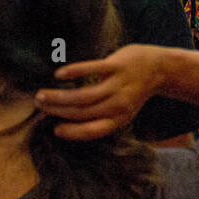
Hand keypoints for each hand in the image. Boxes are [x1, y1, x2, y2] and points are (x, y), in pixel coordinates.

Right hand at [36, 45, 164, 139]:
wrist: (159, 68)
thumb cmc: (134, 91)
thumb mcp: (123, 110)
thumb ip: (102, 116)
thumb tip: (70, 121)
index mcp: (119, 119)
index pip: (92, 131)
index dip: (72, 132)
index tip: (54, 129)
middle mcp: (118, 105)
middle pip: (81, 112)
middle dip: (57, 111)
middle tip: (39, 105)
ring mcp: (117, 85)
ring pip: (83, 96)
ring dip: (59, 96)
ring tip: (41, 94)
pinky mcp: (116, 65)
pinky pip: (92, 70)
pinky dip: (74, 72)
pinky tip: (59, 74)